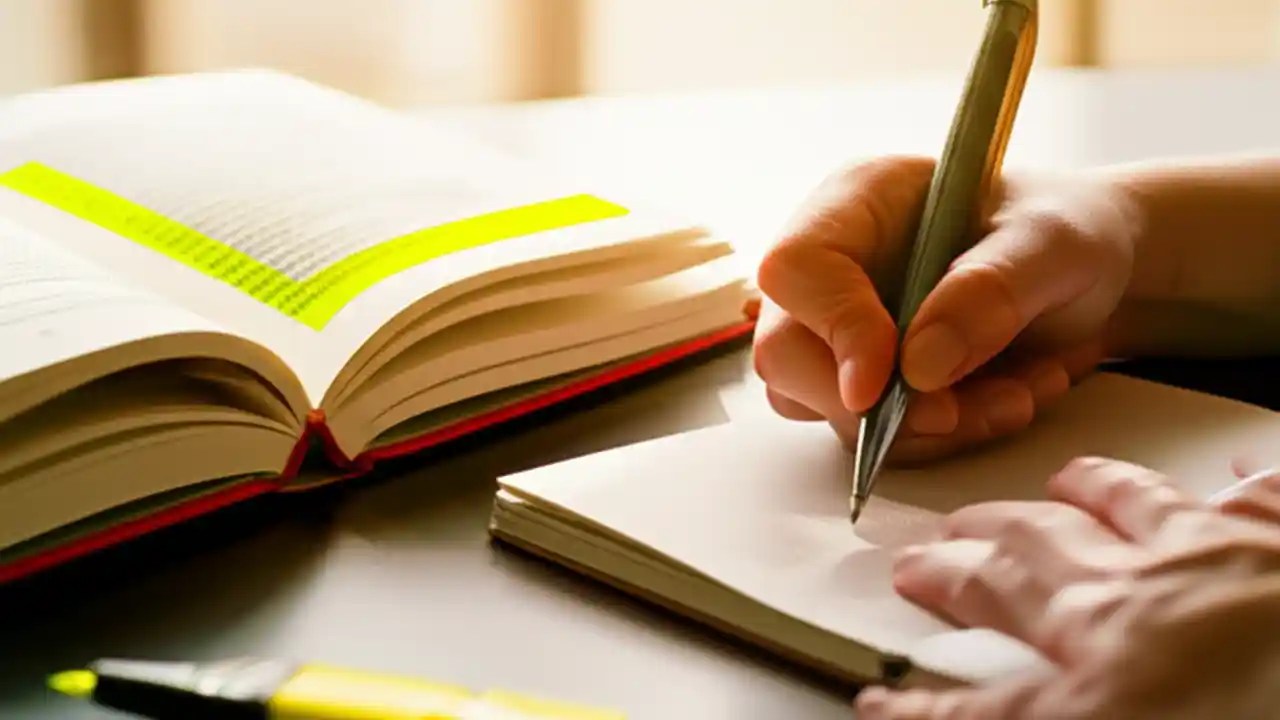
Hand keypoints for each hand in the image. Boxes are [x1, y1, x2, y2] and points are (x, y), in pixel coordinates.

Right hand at [751, 156, 1139, 462]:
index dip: (830, 328)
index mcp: (855, 203)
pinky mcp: (870, 385)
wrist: (1095, 276)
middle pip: (785, 352)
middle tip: (954, 414)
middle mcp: (832, 270)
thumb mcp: (1052, 244)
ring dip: (921, 429)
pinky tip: (1007, 401)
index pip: (796, 268)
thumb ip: (988, 292)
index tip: (884, 384)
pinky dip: (945, 439)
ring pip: (828, 408)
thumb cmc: (1066, 231)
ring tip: (1016, 396)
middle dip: (867, 406)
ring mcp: (842, 332)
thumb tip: (917, 367)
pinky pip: (878, 438)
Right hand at [856, 457, 1279, 718]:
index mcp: (1104, 693)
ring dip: (1072, 499)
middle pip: (1015, 576)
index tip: (880, 699)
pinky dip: (1245, 484)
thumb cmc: (1270, 718)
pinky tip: (1237, 469)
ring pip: (1117, 510)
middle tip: (923, 555)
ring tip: (1049, 485)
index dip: (919, 705)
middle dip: (956, 564)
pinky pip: (1260, 498)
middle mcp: (1134, 610)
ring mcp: (1210, 560)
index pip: (976, 710)